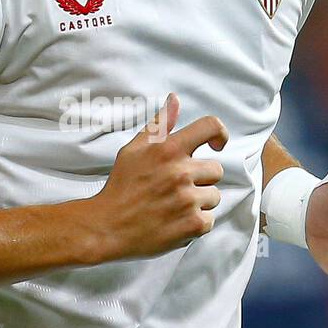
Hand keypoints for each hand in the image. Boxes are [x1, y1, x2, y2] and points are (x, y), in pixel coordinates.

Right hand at [90, 93, 227, 259]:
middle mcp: (181, 172)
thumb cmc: (120, 187)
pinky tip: (175, 221)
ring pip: (213, 196)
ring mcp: (188, 199)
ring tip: (174, 206)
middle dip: (200, 178)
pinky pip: (209, 220)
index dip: (220, 134)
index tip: (217, 145)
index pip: (210, 127)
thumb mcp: (134, 150)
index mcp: (168, 149)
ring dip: (199, 202)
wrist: (107, 227)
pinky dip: (195, 223)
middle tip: (177, 187)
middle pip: (216, 169)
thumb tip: (175, 100)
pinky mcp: (192, 224)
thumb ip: (159, 125)